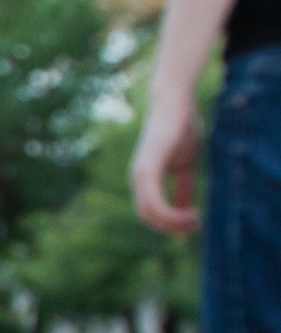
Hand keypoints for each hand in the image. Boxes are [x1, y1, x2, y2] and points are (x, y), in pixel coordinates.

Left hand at [130, 100, 200, 234]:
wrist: (175, 104)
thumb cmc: (180, 130)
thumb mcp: (185, 163)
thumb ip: (184, 186)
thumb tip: (187, 208)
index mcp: (144, 180)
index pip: (149, 213)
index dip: (169, 224)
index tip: (192, 224)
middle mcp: (137, 179)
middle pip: (147, 217)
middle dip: (171, 228)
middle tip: (195, 226)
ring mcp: (140, 173)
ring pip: (149, 212)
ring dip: (172, 223)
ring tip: (195, 221)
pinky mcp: (148, 166)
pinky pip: (153, 199)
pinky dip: (170, 212)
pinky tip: (189, 212)